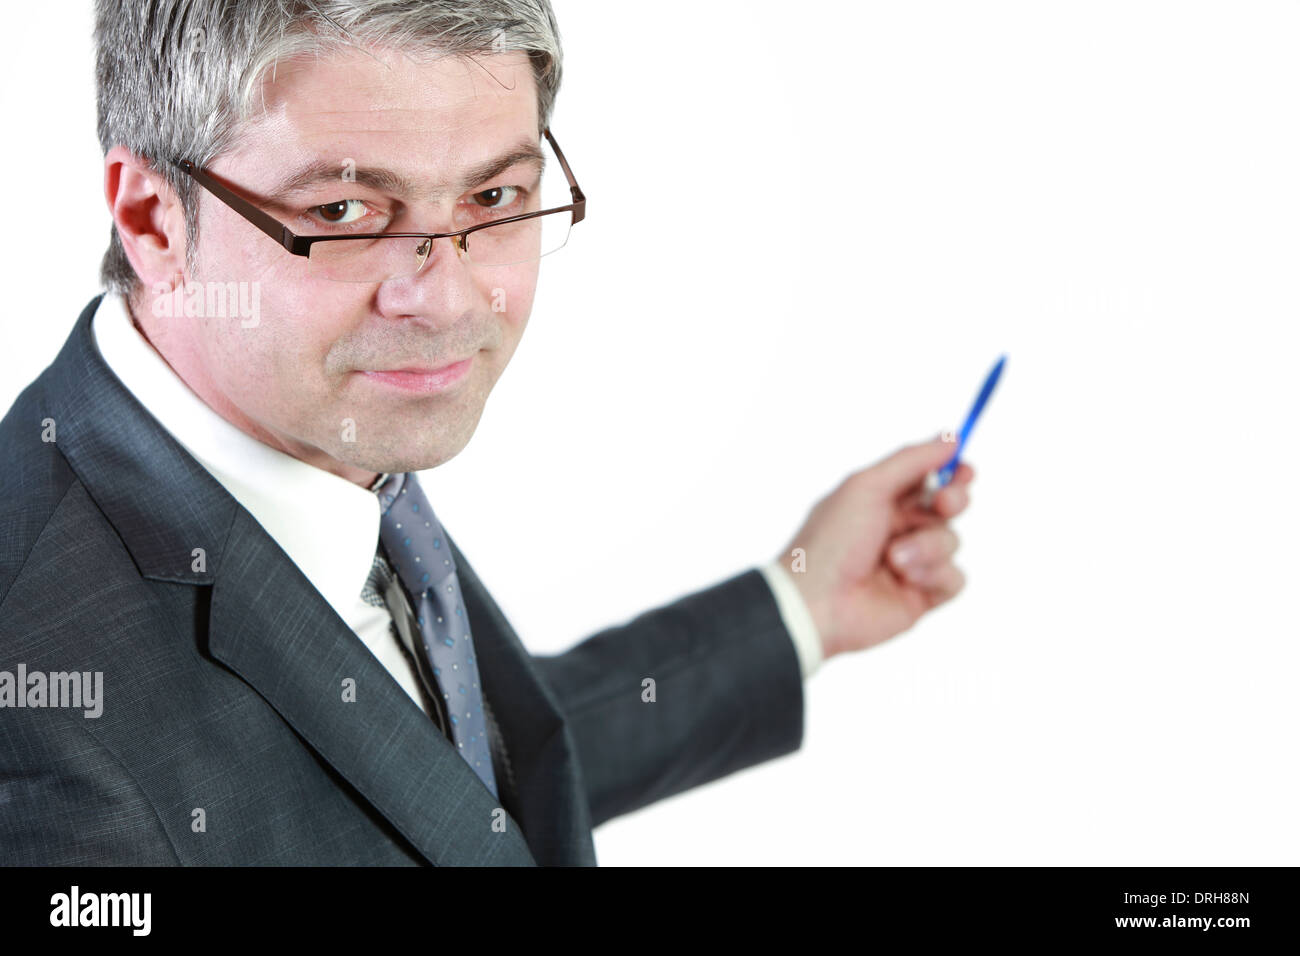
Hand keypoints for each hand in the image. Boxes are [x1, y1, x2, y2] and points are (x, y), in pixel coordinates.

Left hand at [777, 436, 974, 660]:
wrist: (817, 602)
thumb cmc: (832, 541)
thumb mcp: (867, 486)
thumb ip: (911, 461)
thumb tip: (950, 438)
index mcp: (881, 500)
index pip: (929, 479)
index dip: (952, 472)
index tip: (965, 468)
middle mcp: (898, 530)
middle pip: (949, 507)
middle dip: (953, 501)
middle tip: (944, 504)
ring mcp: (912, 564)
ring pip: (951, 541)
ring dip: (928, 546)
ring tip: (894, 559)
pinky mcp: (922, 596)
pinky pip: (953, 578)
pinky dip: (933, 574)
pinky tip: (905, 580)